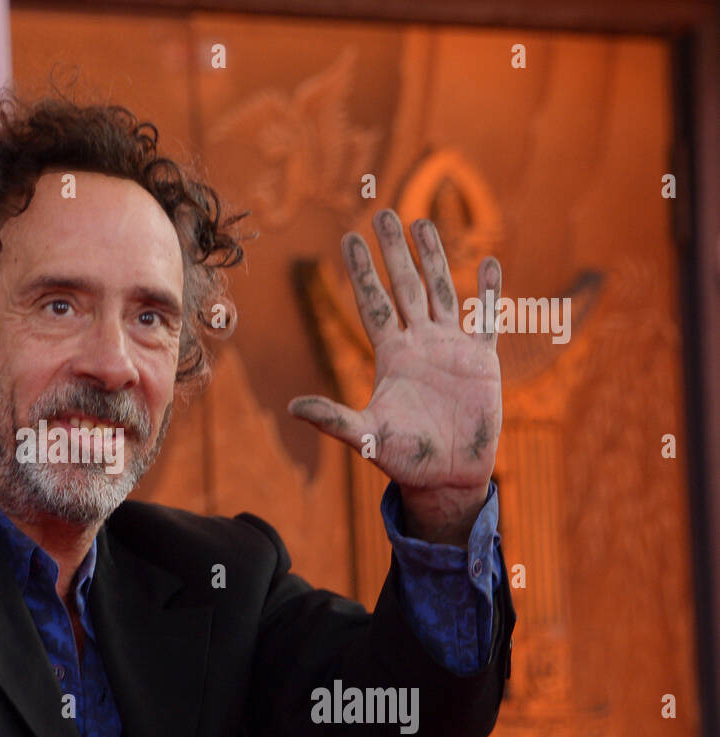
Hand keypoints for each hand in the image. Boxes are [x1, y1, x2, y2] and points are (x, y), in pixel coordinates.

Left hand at [289, 209, 501, 544]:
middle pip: (404, 286)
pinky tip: (490, 263)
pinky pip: (487, 318)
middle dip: (394, 251)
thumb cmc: (403, 458)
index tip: (349, 239)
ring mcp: (451, 348)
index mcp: (391, 355)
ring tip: (425, 223)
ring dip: (434, 258)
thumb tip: (292, 407)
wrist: (446, 476)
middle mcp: (419, 343)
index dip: (362, 273)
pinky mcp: (482, 360)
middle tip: (384, 213)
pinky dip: (489, 292)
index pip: (374, 302)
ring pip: (441, 291)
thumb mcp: (365, 436)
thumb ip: (333, 419)